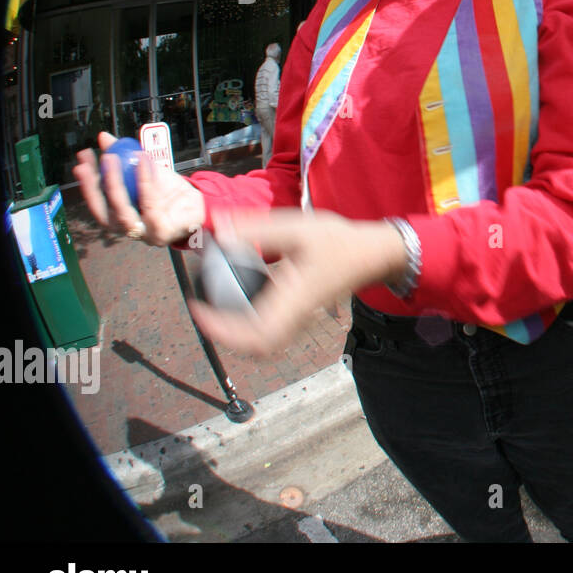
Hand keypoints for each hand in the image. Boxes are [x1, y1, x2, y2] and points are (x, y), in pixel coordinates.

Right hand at [73, 131, 205, 246]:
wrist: (199, 203)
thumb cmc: (169, 191)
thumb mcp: (145, 170)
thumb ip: (124, 156)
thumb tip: (104, 137)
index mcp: (119, 215)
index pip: (96, 202)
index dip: (87, 182)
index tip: (84, 158)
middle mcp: (127, 228)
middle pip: (104, 213)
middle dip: (95, 187)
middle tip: (98, 159)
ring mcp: (142, 233)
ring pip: (122, 212)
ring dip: (116, 184)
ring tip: (118, 157)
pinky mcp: (160, 233)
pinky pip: (149, 206)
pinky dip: (145, 182)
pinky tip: (143, 162)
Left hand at [189, 210, 403, 355]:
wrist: (372, 255)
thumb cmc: (340, 241)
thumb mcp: (298, 227)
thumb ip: (257, 227)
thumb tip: (219, 226)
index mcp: (295, 298)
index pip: (256, 333)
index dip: (223, 330)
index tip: (200, 309)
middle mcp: (297, 314)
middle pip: (257, 347)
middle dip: (225, 337)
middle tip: (203, 311)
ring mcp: (301, 318)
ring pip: (265, 343)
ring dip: (237, 334)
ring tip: (216, 309)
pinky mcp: (303, 314)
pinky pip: (271, 331)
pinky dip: (250, 326)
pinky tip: (240, 300)